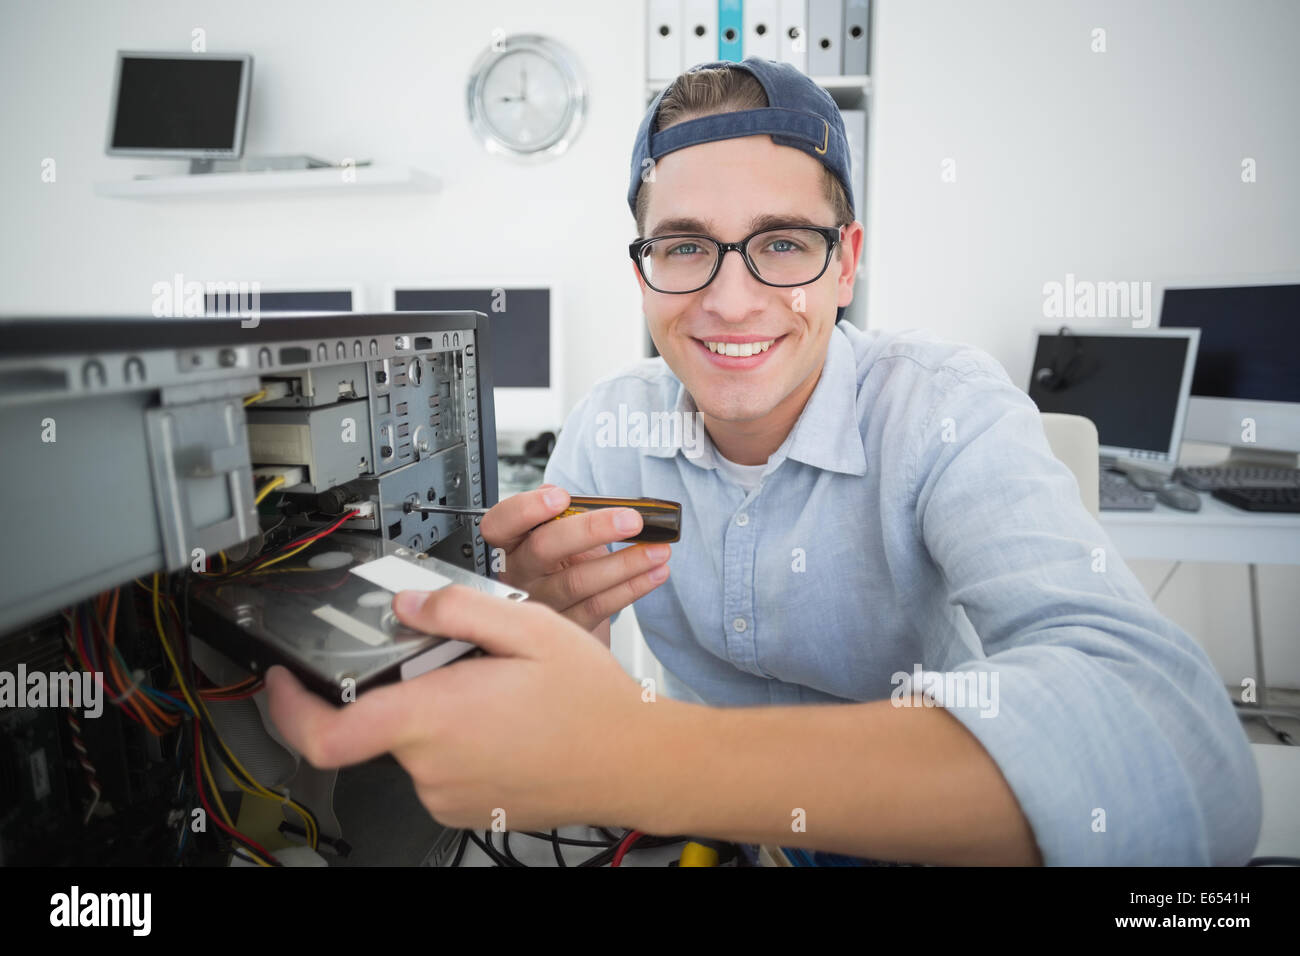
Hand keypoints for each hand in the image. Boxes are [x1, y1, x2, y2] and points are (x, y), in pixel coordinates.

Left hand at [264, 584, 660, 830]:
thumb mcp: (529, 629)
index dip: (287, 708)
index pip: (325, 733)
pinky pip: (438, 769)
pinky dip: (454, 739)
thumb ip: (456, 610)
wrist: (636, 761)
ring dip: (432, 713)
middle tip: (452, 661)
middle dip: (399, 686)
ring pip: (411, 745)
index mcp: (435, 718)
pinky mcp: (469, 810)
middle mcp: (433, 767)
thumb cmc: (592, 704)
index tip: (280, 679)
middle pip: (376, 724)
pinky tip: (501, 720)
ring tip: (492, 690)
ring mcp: (450, 796)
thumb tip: (405, 605)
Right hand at [479, 485, 670, 630]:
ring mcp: (539, 604)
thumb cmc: (560, 559)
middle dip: (591, 530)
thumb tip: (593, 501)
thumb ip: (565, 510)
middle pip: (544, 548)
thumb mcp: (555, 532)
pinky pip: (599, 607)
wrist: (564, 607)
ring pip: (578, 582)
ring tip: (658, 549)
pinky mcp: (565, 627)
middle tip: (632, 520)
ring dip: (626, 563)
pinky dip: (632, 588)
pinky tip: (655, 573)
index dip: (526, 509)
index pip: (500, 523)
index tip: (561, 497)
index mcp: (510, 542)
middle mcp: (517, 574)